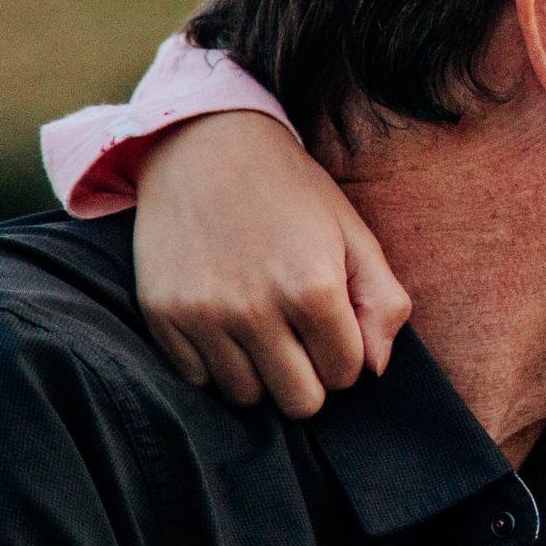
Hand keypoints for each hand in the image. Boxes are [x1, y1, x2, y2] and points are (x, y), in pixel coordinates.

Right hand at [132, 111, 409, 417]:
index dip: (347, 356)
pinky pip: (197, 379)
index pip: (345, 374)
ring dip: (261, 373)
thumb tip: (374, 369)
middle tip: (301, 338)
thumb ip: (383, 304)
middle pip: (298, 401)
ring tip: (263, 329)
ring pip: (245, 396)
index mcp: (313, 289)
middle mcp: (255, 309)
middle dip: (310, 377)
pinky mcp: (162, 315)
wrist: (206, 145)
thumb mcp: (355, 234)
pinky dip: (216, 363)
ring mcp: (202, 315)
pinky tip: (226, 324)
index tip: (334, 327)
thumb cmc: (292, 192)